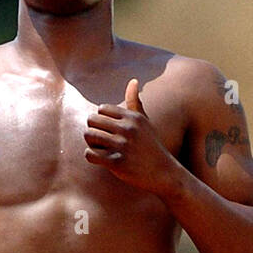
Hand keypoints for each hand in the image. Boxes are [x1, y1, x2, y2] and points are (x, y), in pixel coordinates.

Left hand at [83, 80, 176, 195]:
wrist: (162, 172)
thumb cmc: (151, 146)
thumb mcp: (145, 123)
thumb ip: (135, 103)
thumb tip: (133, 80)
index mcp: (132, 117)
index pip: (102, 109)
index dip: (101, 120)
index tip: (108, 130)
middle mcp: (127, 129)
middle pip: (92, 120)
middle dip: (93, 130)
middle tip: (100, 140)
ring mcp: (122, 146)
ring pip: (89, 136)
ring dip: (91, 143)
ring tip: (99, 149)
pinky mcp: (117, 163)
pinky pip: (90, 154)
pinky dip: (91, 156)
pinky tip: (100, 159)